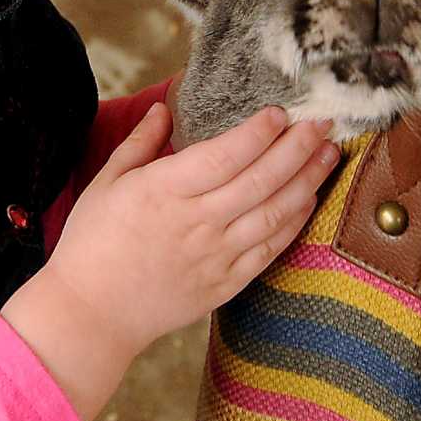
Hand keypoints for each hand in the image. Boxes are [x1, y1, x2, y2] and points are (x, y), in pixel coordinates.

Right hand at [1, 104, 339, 420]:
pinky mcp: (225, 284)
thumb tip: (164, 106)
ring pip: (274, 214)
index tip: (280, 112)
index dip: (258, 132)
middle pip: (260, 180)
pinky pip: (269, 250)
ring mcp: (215, 257)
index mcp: (164, 192)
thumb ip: (140, 143)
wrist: (92, 314)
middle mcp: (197, 223)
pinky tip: (308, 199)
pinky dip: (293, 223)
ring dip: (306, 181)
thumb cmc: (92, 244)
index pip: (225, 155)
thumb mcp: (106, 183)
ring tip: (328, 154)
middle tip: (322, 123)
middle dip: (297, 147)